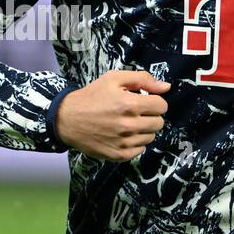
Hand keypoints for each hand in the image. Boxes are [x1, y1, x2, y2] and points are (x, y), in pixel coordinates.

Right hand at [55, 69, 169, 161]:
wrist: (67, 118)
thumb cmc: (91, 96)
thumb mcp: (114, 78)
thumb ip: (142, 79)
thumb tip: (166, 87)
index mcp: (129, 104)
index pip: (161, 106)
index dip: (155, 102)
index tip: (145, 101)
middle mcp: (128, 125)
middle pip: (159, 123)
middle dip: (151, 115)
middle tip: (136, 112)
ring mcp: (123, 142)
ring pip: (151, 137)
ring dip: (143, 129)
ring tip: (128, 123)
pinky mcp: (118, 155)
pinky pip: (140, 150)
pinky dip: (135, 142)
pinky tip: (123, 134)